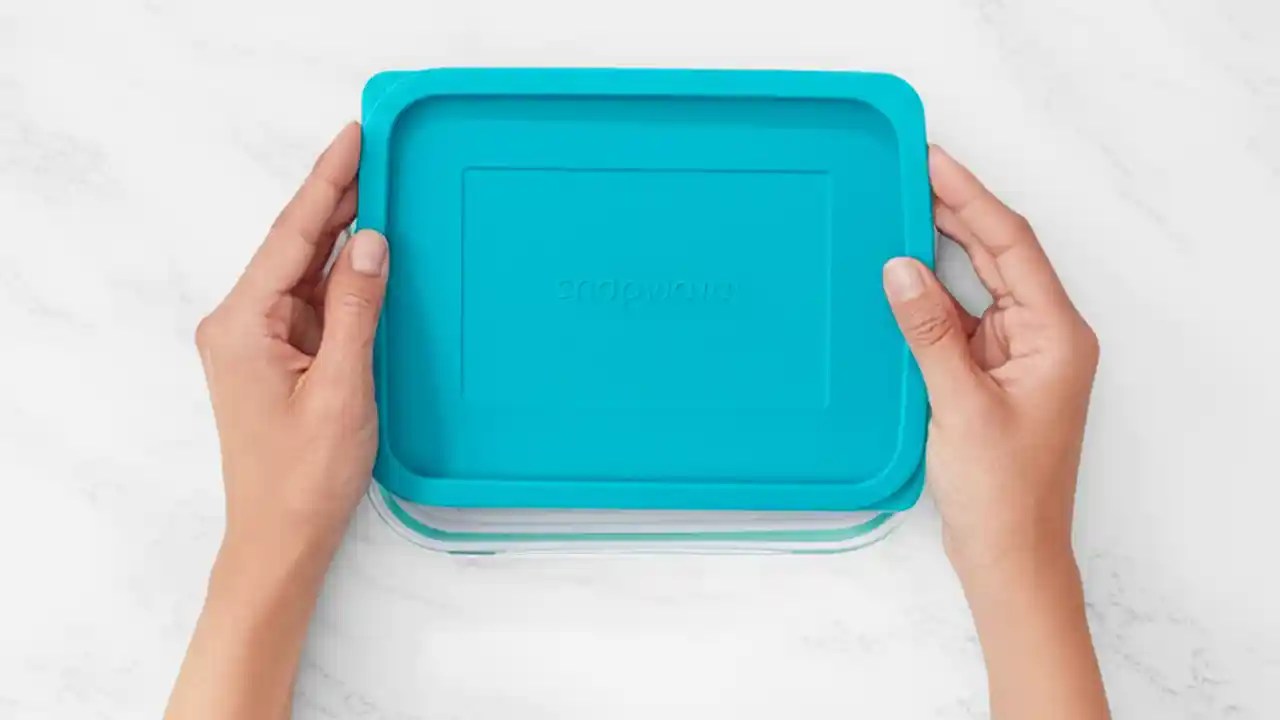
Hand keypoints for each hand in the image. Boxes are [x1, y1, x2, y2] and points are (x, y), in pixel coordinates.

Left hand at [195, 122, 387, 553]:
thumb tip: (370, 243)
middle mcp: (240, 323)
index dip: (327, 182)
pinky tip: (366, 253)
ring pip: (303, 271)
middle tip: (375, 150)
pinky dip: (341, 277)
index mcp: (243, 324)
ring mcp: (256, 340)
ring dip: (340, 235)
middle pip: (293, 244)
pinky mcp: (275, 357)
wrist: (280, 539)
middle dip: (335, 198)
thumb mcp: (342, 389)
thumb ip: (356, 309)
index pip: (291, 235)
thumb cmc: (303, 478)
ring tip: (377, 185)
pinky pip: (311, 302)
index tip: (354, 137)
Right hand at [882, 146, 1099, 578]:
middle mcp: (1043, 336)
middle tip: (909, 169)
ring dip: (942, 248)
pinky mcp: (991, 374)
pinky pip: (960, 318)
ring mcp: (1018, 354)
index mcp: (1055, 335)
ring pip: (978, 283)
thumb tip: (900, 267)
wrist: (1010, 555)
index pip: (1012, 245)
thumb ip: (929, 332)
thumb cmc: (1002, 492)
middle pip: (1000, 254)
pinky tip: (901, 275)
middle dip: (957, 210)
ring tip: (900, 205)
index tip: (932, 159)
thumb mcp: (959, 405)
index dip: (971, 197)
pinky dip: (931, 295)